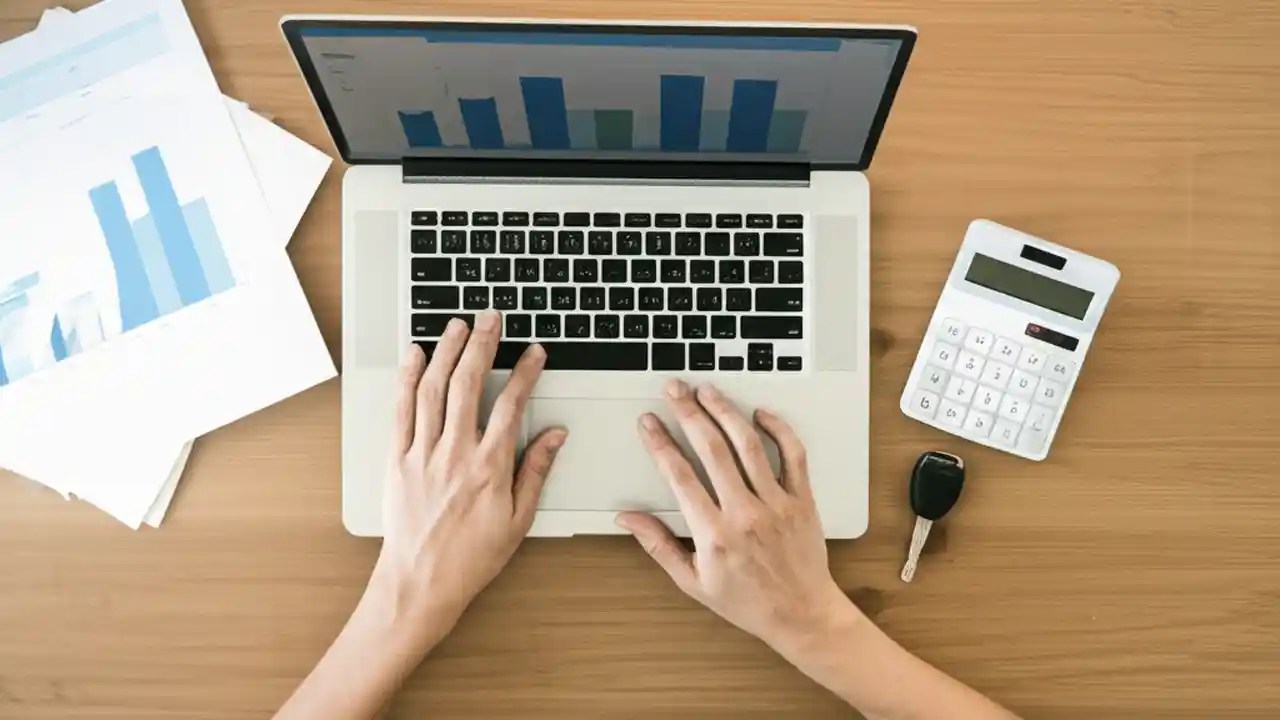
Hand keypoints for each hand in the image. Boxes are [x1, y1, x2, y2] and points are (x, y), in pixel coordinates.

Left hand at [372, 311, 566, 643]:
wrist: (420, 582)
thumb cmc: (471, 557)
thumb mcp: (519, 519)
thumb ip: (536, 470)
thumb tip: (555, 434)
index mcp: (489, 467)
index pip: (512, 404)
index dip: (525, 372)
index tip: (533, 353)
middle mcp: (455, 453)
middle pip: (469, 384)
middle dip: (481, 344)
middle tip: (491, 319)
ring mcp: (422, 454)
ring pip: (433, 389)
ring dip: (446, 351)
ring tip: (457, 325)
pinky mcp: (397, 459)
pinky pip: (401, 410)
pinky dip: (408, 379)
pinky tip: (415, 356)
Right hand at [616, 380, 850, 653]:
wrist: (801, 614)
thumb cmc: (747, 602)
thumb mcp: (692, 581)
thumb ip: (658, 545)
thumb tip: (628, 519)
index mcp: (713, 534)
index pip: (679, 475)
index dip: (659, 443)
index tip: (648, 422)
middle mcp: (745, 513)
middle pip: (711, 449)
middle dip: (688, 412)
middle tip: (674, 389)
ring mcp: (776, 503)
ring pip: (748, 444)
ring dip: (725, 411)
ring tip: (708, 390)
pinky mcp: (802, 499)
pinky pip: (793, 455)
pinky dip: (779, 429)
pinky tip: (761, 413)